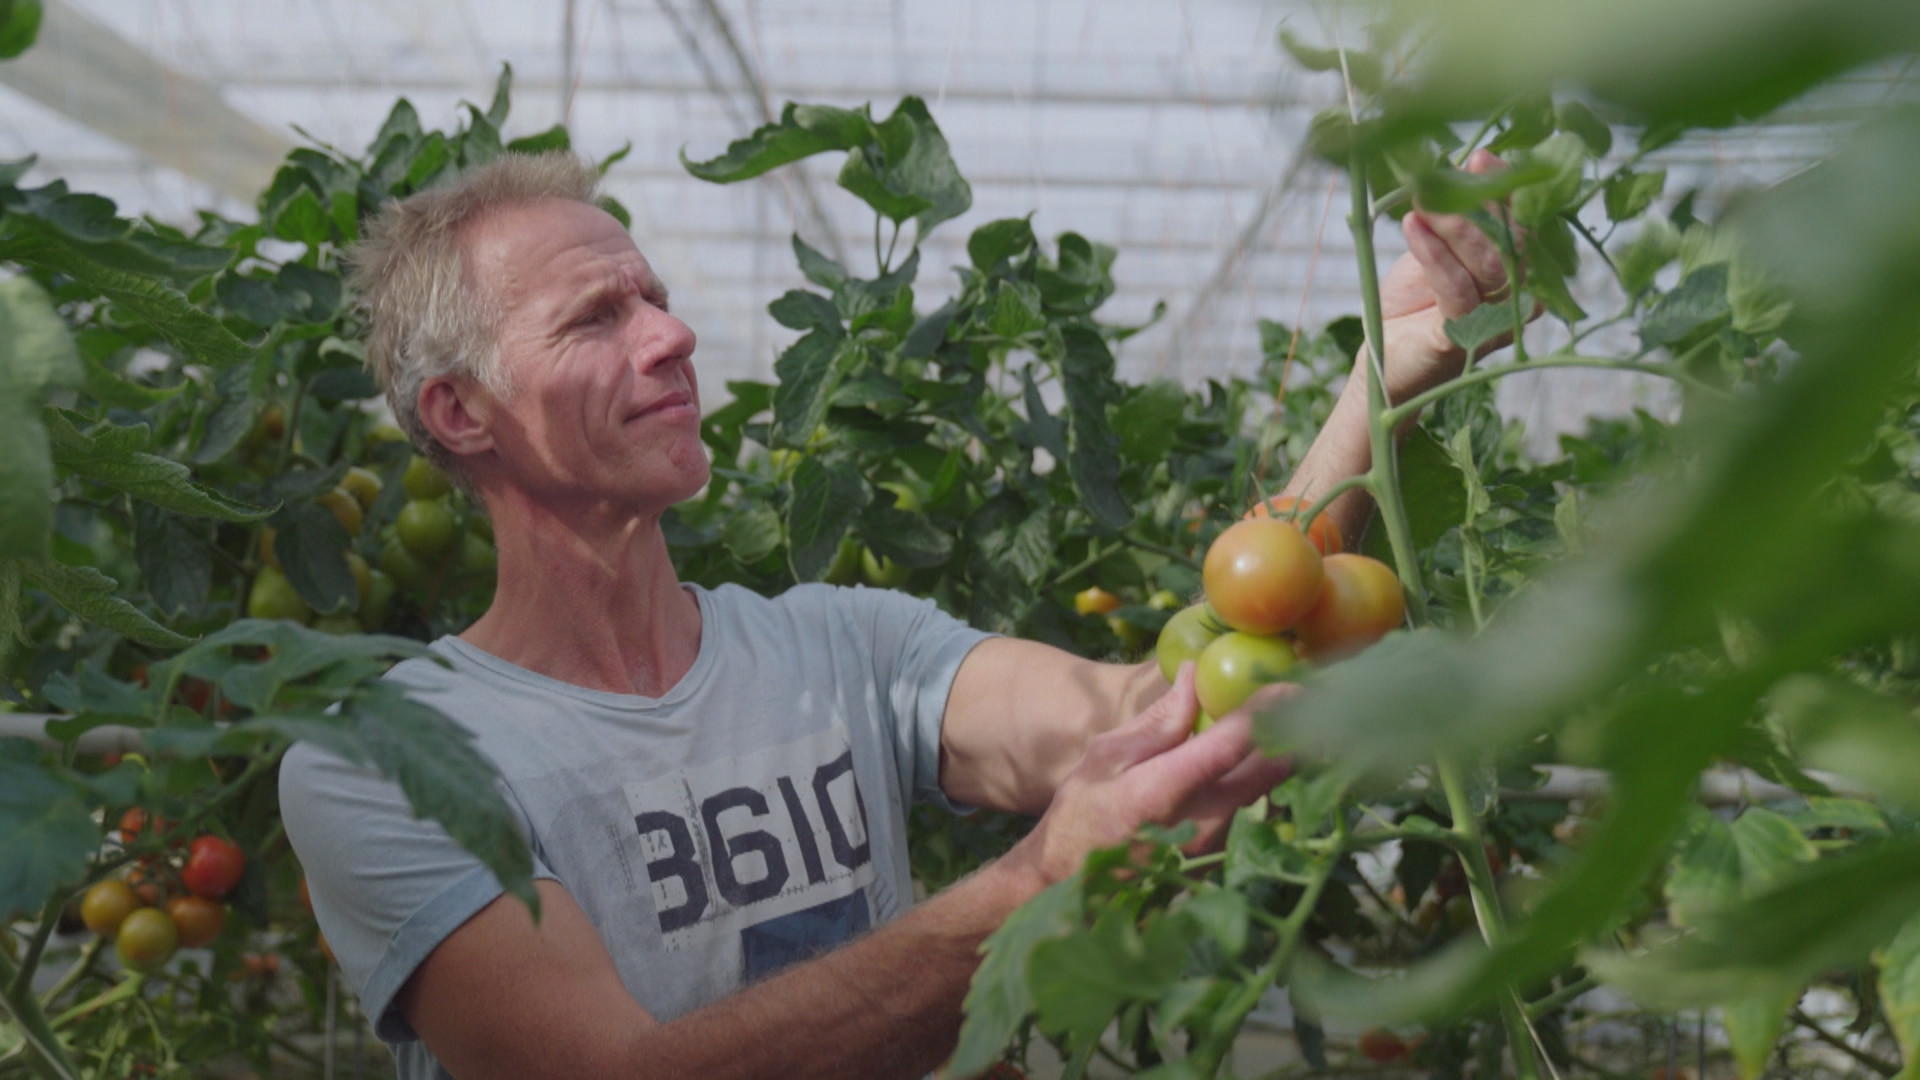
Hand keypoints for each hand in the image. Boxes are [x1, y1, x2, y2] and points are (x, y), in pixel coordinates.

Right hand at [1003, 664, 1294, 887]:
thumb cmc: (1081, 816)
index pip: (1234, 743)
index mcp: (1168, 790)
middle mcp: (1203, 823)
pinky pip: (1248, 814)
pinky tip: (1243, 768)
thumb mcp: (1105, 757)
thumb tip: (1194, 677)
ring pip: (1261, 792)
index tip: (1291, 682)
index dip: (1267, 710)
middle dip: (1288, 733)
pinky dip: (1252, 785)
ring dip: (1270, 759)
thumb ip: (1158, 721)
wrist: (1070, 887)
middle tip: (1299, 703)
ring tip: (1273, 729)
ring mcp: (1216, 849)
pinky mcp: (1221, 862)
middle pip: (1268, 770)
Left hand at [1364, 149, 1533, 403]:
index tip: (1482, 157)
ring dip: (1455, 226)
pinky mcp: (1464, 340)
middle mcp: (1514, 297)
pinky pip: (1458, 291)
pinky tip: (1414, 226)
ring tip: (1423, 201)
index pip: (1519, 224)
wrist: (1380, 359)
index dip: (1503, 189)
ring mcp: (1494, 321)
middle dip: (1477, 204)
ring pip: (1489, 264)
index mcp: (1511, 271)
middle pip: (1510, 243)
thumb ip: (1453, 220)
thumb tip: (1461, 165)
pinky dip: (1435, 256)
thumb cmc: (1409, 305)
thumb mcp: (1432, 252)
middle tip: (1442, 179)